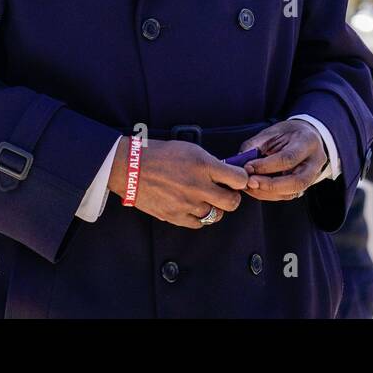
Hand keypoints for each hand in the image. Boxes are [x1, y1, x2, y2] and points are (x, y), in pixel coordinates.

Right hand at [108, 137, 247, 228]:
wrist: (131, 168)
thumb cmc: (160, 155)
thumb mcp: (189, 149)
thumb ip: (210, 163)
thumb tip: (226, 174)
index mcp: (203, 165)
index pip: (239, 178)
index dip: (241, 179)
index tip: (236, 179)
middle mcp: (198, 186)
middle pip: (232, 202)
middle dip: (232, 197)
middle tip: (225, 192)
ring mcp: (187, 204)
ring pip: (216, 215)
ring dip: (214, 207)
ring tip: (205, 199)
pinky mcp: (176, 217)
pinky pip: (198, 223)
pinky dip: (199, 217)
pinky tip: (193, 207)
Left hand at [237, 120, 326, 200]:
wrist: (308, 136)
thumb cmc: (288, 133)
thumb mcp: (272, 132)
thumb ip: (256, 145)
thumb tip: (239, 161)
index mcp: (308, 142)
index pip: (288, 158)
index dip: (266, 165)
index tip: (248, 167)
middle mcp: (315, 162)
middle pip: (296, 181)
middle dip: (270, 185)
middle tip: (250, 182)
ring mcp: (312, 176)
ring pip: (292, 192)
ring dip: (267, 192)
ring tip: (249, 186)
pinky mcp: (304, 186)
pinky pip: (287, 195)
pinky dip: (269, 194)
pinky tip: (256, 189)